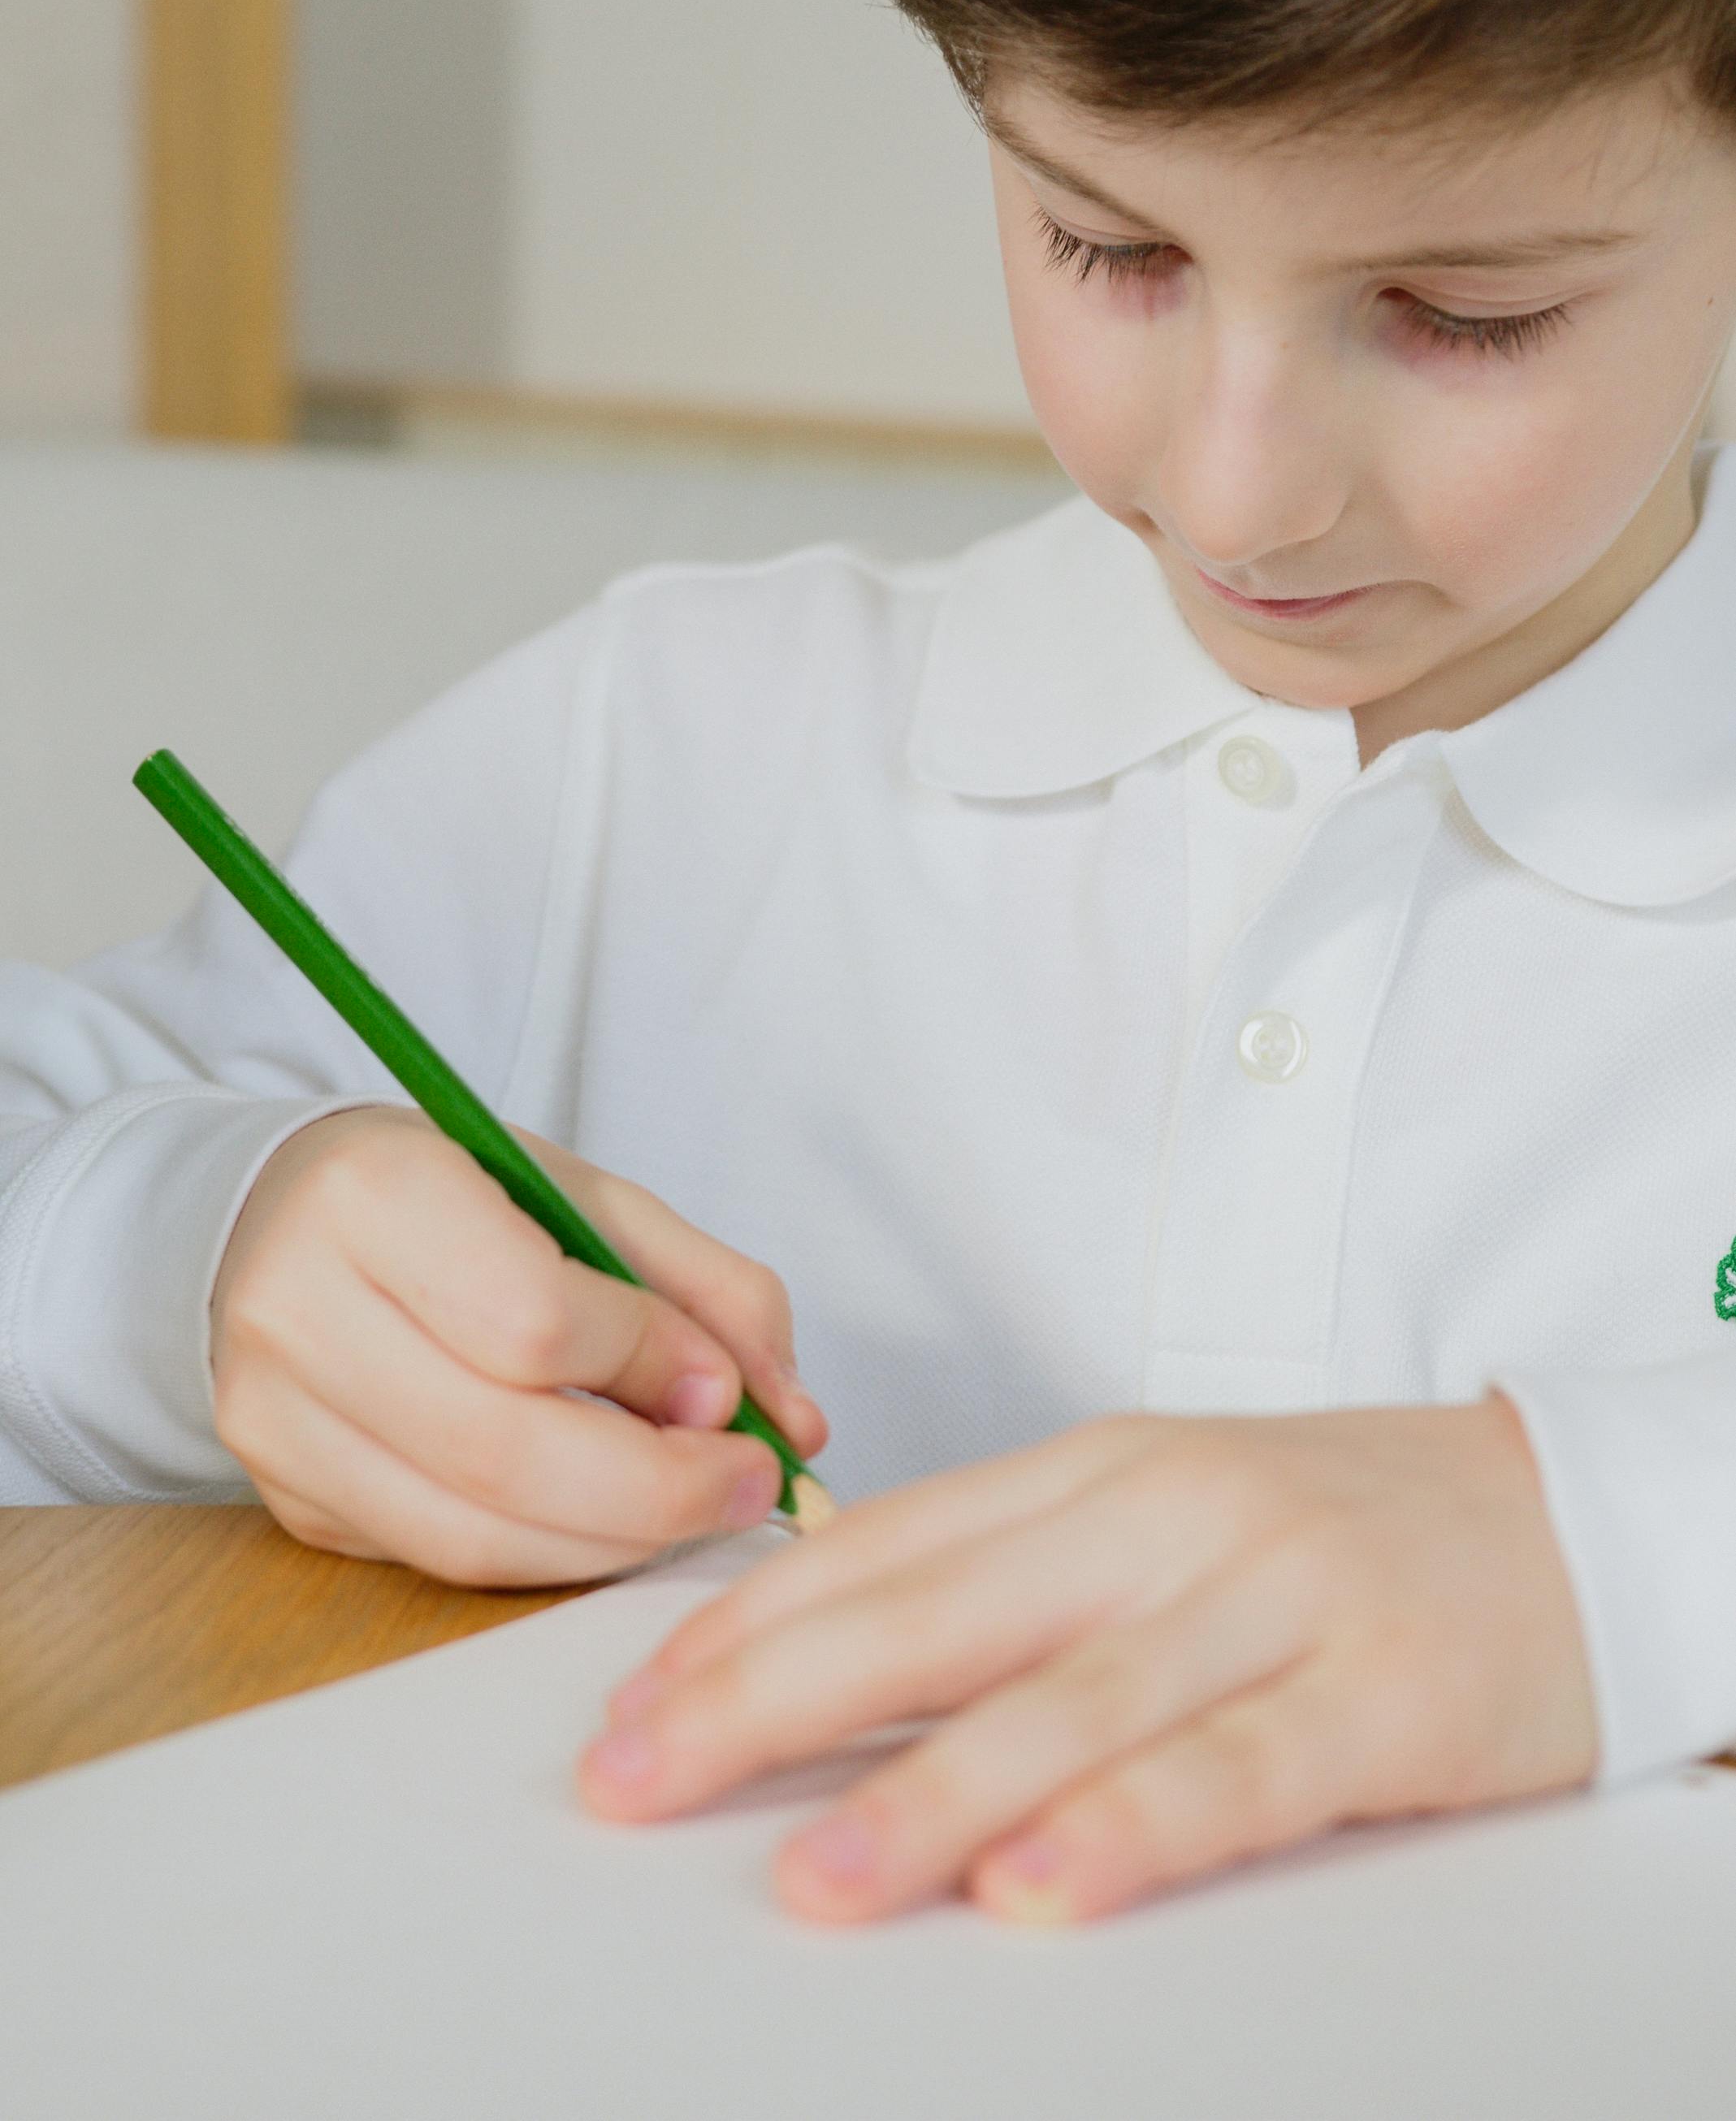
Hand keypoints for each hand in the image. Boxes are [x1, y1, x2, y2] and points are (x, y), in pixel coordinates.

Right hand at [210, 1106, 825, 1585]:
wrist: (281, 1218)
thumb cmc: (452, 1196)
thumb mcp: (587, 1195)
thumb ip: (706, 1290)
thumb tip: (792, 1420)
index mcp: (374, 1195)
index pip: (530, 1319)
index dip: (648, 1365)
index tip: (724, 1386)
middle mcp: (300, 1311)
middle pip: (503, 1451)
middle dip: (657, 1490)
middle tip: (749, 1483)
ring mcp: (277, 1420)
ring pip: (471, 1534)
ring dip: (613, 1541)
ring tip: (692, 1507)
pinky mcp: (288, 1499)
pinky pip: (440, 1559)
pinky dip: (546, 1553)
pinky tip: (602, 1519)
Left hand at [580, 1399, 1595, 1923]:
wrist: (1564, 1509)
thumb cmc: (1331, 1526)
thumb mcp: (1159, 1513)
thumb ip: (1012, 1572)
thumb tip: (820, 1651)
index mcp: (1097, 1466)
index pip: (883, 1547)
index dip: (744, 1629)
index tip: (625, 1710)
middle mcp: (1165, 1517)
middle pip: (937, 1614)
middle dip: (769, 1702)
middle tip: (640, 1783)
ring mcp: (1273, 1599)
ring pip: (1071, 1700)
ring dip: (930, 1793)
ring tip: (815, 1881)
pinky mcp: (1378, 1695)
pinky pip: (1234, 1771)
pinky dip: (1128, 1829)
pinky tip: (1039, 1891)